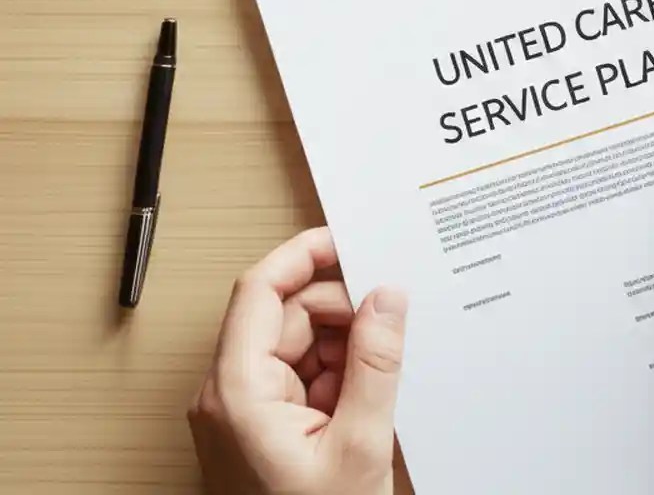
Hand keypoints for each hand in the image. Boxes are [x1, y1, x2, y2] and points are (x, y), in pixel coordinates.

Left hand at [188, 228, 408, 494]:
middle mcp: (229, 394)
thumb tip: (386, 298)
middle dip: (340, 311)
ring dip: (344, 347)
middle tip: (392, 317)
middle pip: (284, 316)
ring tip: (383, 374)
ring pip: (297, 345)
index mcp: (236, 391)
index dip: (303, 255)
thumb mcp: (359, 445)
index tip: (346, 239)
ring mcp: (244, 412)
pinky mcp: (262, 428)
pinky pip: (302, 378)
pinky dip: (338, 376)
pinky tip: (368, 397)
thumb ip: (376, 363)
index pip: (259, 291)